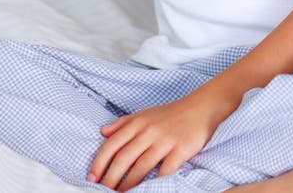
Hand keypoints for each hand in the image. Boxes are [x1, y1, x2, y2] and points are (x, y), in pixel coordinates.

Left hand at [86, 91, 228, 189]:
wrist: (201, 107)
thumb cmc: (171, 114)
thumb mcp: (145, 113)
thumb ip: (123, 123)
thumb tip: (103, 132)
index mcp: (138, 122)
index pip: (113, 144)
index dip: (100, 162)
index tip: (92, 178)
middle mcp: (149, 131)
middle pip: (124, 158)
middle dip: (110, 178)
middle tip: (102, 191)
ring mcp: (165, 140)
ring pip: (140, 167)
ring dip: (128, 184)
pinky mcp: (180, 150)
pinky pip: (164, 171)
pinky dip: (154, 182)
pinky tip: (147, 190)